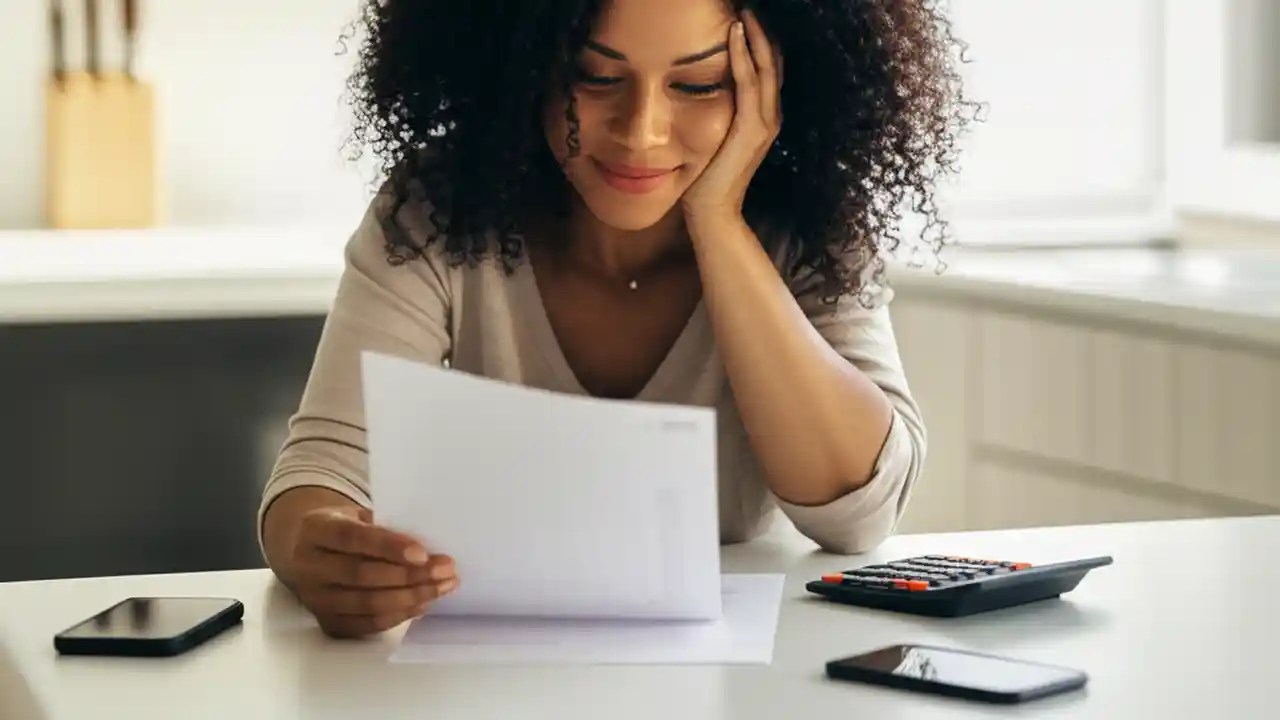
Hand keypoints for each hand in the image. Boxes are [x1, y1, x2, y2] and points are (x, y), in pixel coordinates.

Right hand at [287, 505, 457, 637]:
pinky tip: (423, 604)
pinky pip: (367, 624)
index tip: (423, 554)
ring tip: (443, 587)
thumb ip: (384, 525)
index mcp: (315, 529)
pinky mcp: (326, 622)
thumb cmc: (346, 529)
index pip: (351, 538)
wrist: (310, 553)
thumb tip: (429, 545)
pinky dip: (399, 616)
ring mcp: (315, 598)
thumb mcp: (358, 515)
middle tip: (446, 570)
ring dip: (411, 597)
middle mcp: (308, 566)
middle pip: (361, 575)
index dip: (388, 546)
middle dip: (409, 575)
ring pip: (366, 604)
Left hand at [682, 10, 781, 224]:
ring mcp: (764, 123)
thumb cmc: (707, 178)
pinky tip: (734, 34)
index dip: (761, 42)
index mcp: (764, 117)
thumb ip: (720, 114)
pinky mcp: (751, 129)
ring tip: (744, 11)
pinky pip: (748, 83)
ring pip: (765, 67)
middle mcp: (771, 116)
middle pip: (773, 62)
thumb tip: (701, 89)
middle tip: (749, 6)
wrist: (712, 211)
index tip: (746, 18)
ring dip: (755, 36)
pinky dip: (743, 55)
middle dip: (762, 32)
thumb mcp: (716, 137)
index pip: (768, 70)